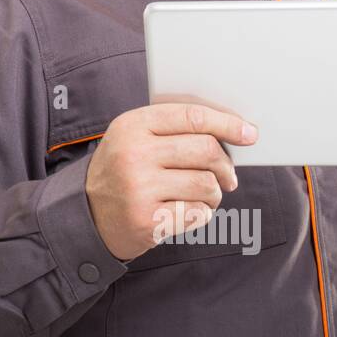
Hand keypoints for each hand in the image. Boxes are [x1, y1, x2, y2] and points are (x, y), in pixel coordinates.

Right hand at [85, 103, 256, 261]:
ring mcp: (139, 188)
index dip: (227, 124)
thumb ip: (174, 129)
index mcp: (132, 125)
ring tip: (203, 196)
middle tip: (228, 176)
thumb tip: (235, 130)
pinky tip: (187, 211)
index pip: (192, 117)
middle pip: (205, 150)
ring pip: (207, 184)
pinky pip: (198, 213)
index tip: (249, 134)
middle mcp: (134, 154)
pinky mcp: (148, 220)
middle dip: (226, 165)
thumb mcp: (134, 138)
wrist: (87, 215)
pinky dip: (202, 213)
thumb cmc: (123, 171)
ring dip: (214, 193)